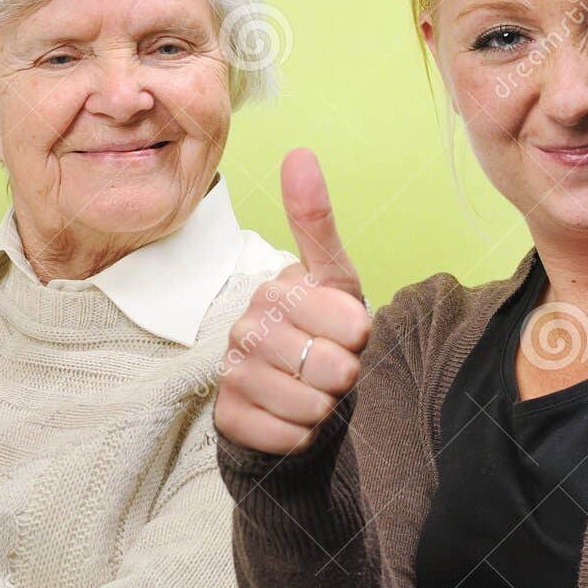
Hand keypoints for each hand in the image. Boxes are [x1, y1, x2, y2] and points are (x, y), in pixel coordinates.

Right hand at [213, 148, 371, 454]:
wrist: (295, 397)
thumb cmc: (322, 334)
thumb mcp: (336, 280)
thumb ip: (317, 221)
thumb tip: (298, 151)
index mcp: (279, 289)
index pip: (348, 319)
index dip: (359, 334)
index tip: (350, 332)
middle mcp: (247, 325)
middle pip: (330, 365)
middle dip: (344, 375)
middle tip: (332, 369)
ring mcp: (232, 370)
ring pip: (308, 403)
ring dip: (324, 407)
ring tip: (315, 393)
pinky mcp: (227, 414)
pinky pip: (284, 435)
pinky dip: (300, 436)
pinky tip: (292, 419)